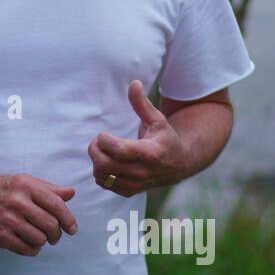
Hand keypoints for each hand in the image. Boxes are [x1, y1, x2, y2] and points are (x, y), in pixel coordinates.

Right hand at [0, 174, 76, 255]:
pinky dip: (32, 249)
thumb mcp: (21, 182)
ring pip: (40, 239)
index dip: (68, 219)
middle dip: (56, 234)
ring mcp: (9, 220)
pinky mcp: (0, 236)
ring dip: (43, 242)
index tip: (71, 229)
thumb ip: (47, 188)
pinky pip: (26, 249)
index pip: (57, 205)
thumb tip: (71, 193)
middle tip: (54, 236)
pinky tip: (29, 244)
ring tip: (39, 238)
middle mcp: (18, 202)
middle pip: (51, 225)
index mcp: (26, 186)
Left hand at [88, 80, 190, 197]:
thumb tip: (134, 82)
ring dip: (96, 161)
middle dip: (94, 150)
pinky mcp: (130, 191)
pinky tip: (107, 162)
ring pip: (102, 176)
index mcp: (150, 153)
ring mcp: (136, 184)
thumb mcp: (157, 119)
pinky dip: (101, 173)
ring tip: (101, 151)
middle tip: (97, 142)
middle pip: (104, 165)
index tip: (103, 134)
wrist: (180, 164)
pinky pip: (105, 185)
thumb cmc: (165, 137)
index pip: (117, 150)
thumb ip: (142, 103)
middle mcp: (143, 172)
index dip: (103, 140)